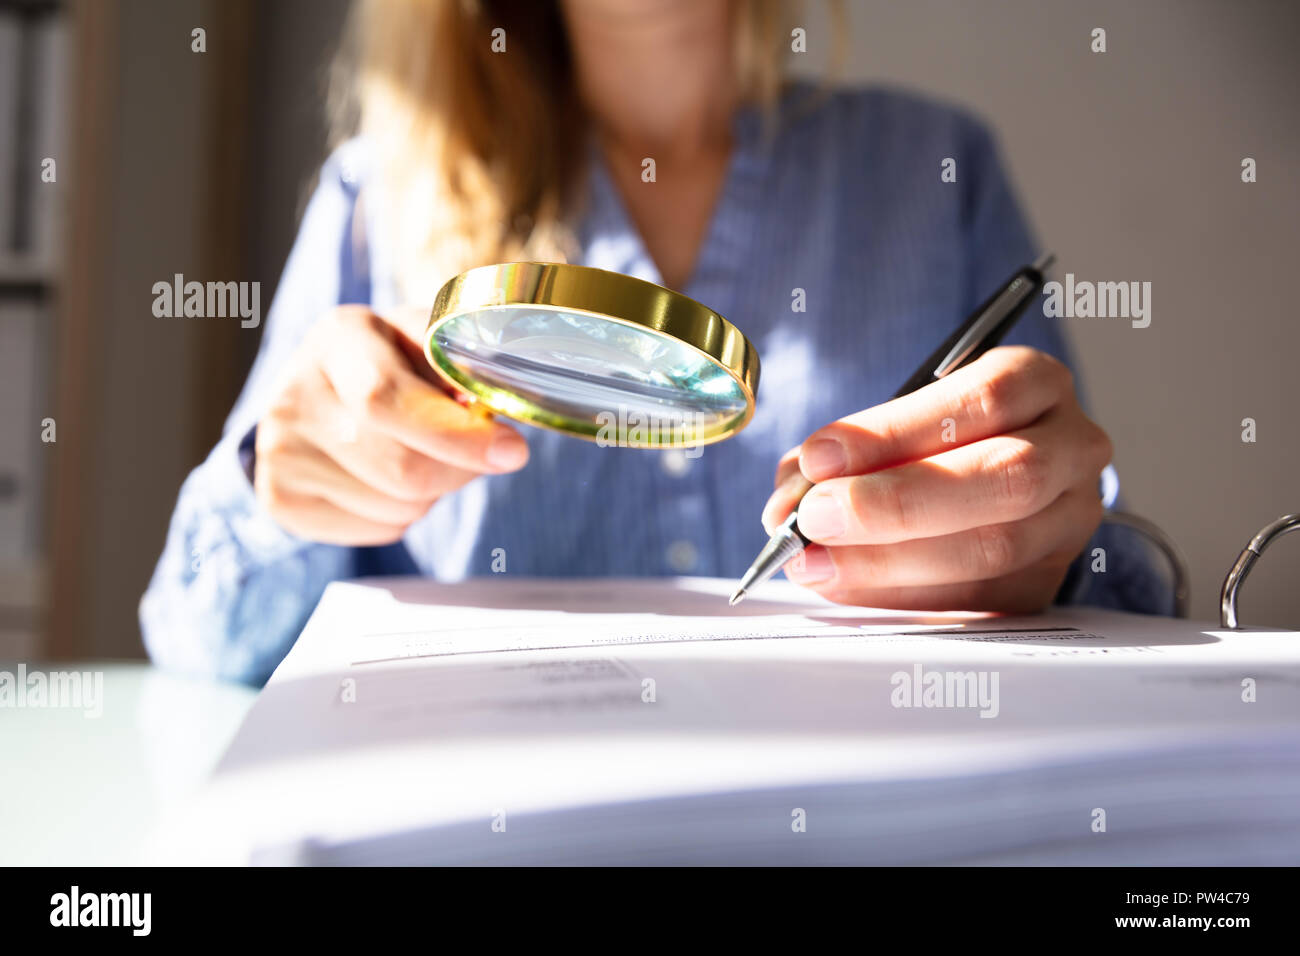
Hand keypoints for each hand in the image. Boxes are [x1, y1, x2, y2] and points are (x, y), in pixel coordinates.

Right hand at [254, 305, 528, 544]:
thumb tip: (495, 428)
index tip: (512, 452)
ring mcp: (279, 452)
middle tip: (473, 454)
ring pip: (397, 506)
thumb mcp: (429, 341)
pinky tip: (386, 479)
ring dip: (431, 493)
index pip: (387, 398)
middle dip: (458, 470)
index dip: (456, 435)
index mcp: (339, 337)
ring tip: (416, 454)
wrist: (323, 390)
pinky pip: (377, 530)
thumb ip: (464, 370)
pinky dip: (402, 515)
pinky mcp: (281, 500)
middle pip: (400, 468)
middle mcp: (294, 393)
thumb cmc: (395, 362)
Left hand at [762, 346, 1110, 612]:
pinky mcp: (1046, 581)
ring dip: (889, 561)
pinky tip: (845, 585)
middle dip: (896, 503)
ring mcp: (1068, 521)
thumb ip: (840, 454)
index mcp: (1036, 383)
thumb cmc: (928, 440)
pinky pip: (978, 600)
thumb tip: (790, 505)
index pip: (982, 400)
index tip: (820, 458)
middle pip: (1005, 477)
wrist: (977, 478)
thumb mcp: (892, 420)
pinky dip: (899, 596)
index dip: (894, 433)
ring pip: (995, 547)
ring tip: (814, 560)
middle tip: (815, 517)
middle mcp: (1070, 448)